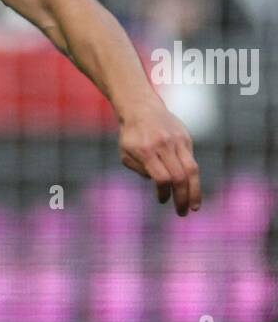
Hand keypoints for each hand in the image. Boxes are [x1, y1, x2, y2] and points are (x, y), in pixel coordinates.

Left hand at [118, 100, 201, 215]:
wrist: (142, 107)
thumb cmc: (130, 135)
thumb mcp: (126, 154)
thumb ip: (141, 171)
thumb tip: (162, 185)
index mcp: (146, 150)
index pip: (161, 177)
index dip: (163, 193)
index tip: (162, 200)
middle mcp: (164, 145)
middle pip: (179, 176)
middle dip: (182, 198)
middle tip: (183, 213)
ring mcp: (178, 140)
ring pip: (192, 169)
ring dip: (194, 191)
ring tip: (194, 206)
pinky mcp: (186, 138)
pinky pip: (191, 161)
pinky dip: (191, 177)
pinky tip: (189, 187)